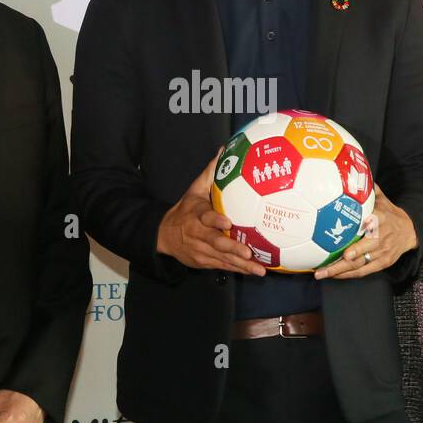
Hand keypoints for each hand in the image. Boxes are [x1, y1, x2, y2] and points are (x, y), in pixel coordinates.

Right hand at [156, 147, 266, 275]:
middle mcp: (198, 234)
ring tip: (258, 269)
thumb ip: (210, 172)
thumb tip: (224, 150)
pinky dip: (238, 269)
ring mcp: (201, 251)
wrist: (164, 235)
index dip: (216, 220)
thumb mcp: (194, 190)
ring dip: (240, 264)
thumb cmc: (186, 210)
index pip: (206, 218)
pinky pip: (223, 266)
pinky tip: (254, 272)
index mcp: (196, 215)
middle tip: (248, 252)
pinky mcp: (203, 262)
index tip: (228, 221)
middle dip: (232, 248)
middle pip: (215, 242)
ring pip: (222, 258)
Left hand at [315, 187, 416, 279]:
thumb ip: (368, 191)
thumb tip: (352, 174)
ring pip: (360, 265)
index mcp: (381, 219)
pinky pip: (363, 271)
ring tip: (321, 274)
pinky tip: (333, 275)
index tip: (346, 248)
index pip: (372, 227)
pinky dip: (347, 275)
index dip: (360, 238)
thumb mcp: (382, 200)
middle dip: (342, 261)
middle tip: (323, 267)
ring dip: (339, 271)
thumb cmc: (389, 214)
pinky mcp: (383, 263)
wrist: (410, 231)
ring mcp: (382, 253)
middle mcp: (382, 238)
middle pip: (362, 252)